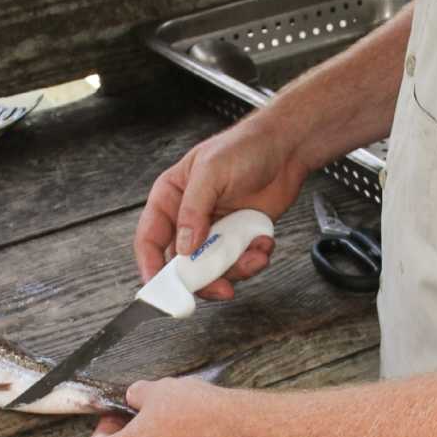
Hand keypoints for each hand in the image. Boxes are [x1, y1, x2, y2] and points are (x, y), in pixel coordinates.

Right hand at [135, 110, 305, 300]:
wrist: (286, 149)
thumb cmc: (245, 147)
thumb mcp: (211, 172)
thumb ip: (193, 209)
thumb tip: (184, 247)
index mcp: (171, 198)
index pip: (150, 239)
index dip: (151, 266)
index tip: (161, 288)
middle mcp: (189, 219)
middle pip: (181, 264)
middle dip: (202, 279)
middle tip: (220, 287)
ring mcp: (215, 231)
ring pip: (213, 270)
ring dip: (236, 269)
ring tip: (255, 254)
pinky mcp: (238, 239)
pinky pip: (239, 264)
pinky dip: (253, 260)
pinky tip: (263, 243)